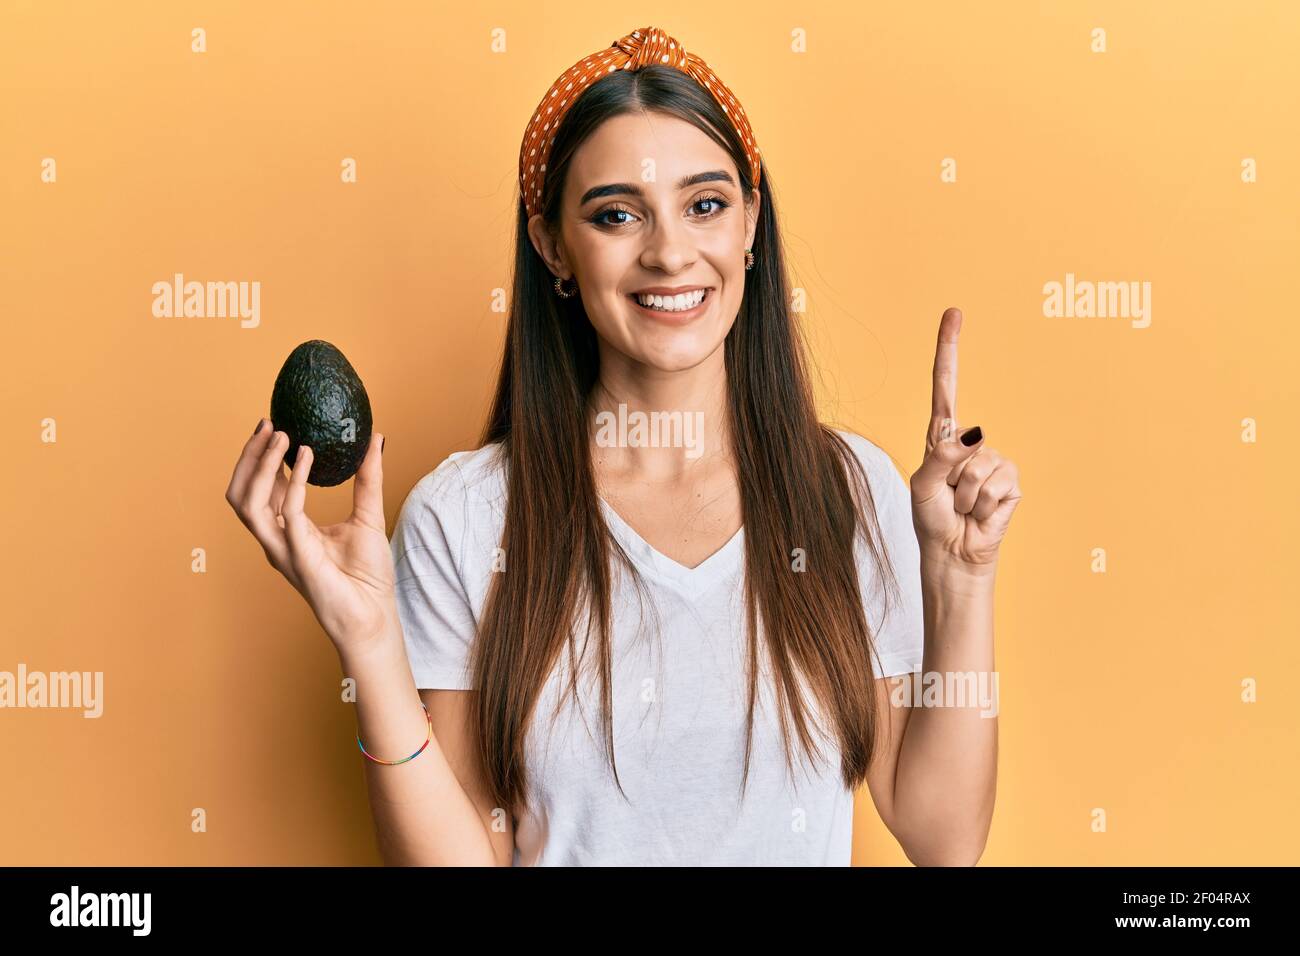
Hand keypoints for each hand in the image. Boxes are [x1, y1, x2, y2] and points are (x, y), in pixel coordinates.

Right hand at [225, 420, 396, 650]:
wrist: (374, 615)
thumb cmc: (368, 576)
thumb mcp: (369, 515)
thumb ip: (368, 478)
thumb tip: (375, 440)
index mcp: (289, 529)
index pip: (263, 488)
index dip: (263, 457)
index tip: (275, 425)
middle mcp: (278, 538)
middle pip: (243, 493)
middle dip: (249, 457)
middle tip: (269, 424)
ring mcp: (282, 549)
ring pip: (248, 503)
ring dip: (259, 466)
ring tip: (281, 436)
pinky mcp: (298, 555)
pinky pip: (287, 512)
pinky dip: (293, 481)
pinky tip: (306, 456)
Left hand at [909, 308, 1022, 570]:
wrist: (952, 554)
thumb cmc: (931, 520)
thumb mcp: (923, 486)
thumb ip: (942, 457)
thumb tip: (975, 434)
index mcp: (941, 437)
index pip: (946, 386)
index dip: (949, 350)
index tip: (954, 314)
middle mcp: (969, 444)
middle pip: (963, 441)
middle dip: (951, 476)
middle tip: (948, 500)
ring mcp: (993, 460)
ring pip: (981, 467)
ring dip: (966, 496)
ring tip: (962, 508)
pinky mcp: (1012, 481)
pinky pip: (998, 484)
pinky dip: (983, 505)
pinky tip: (980, 514)